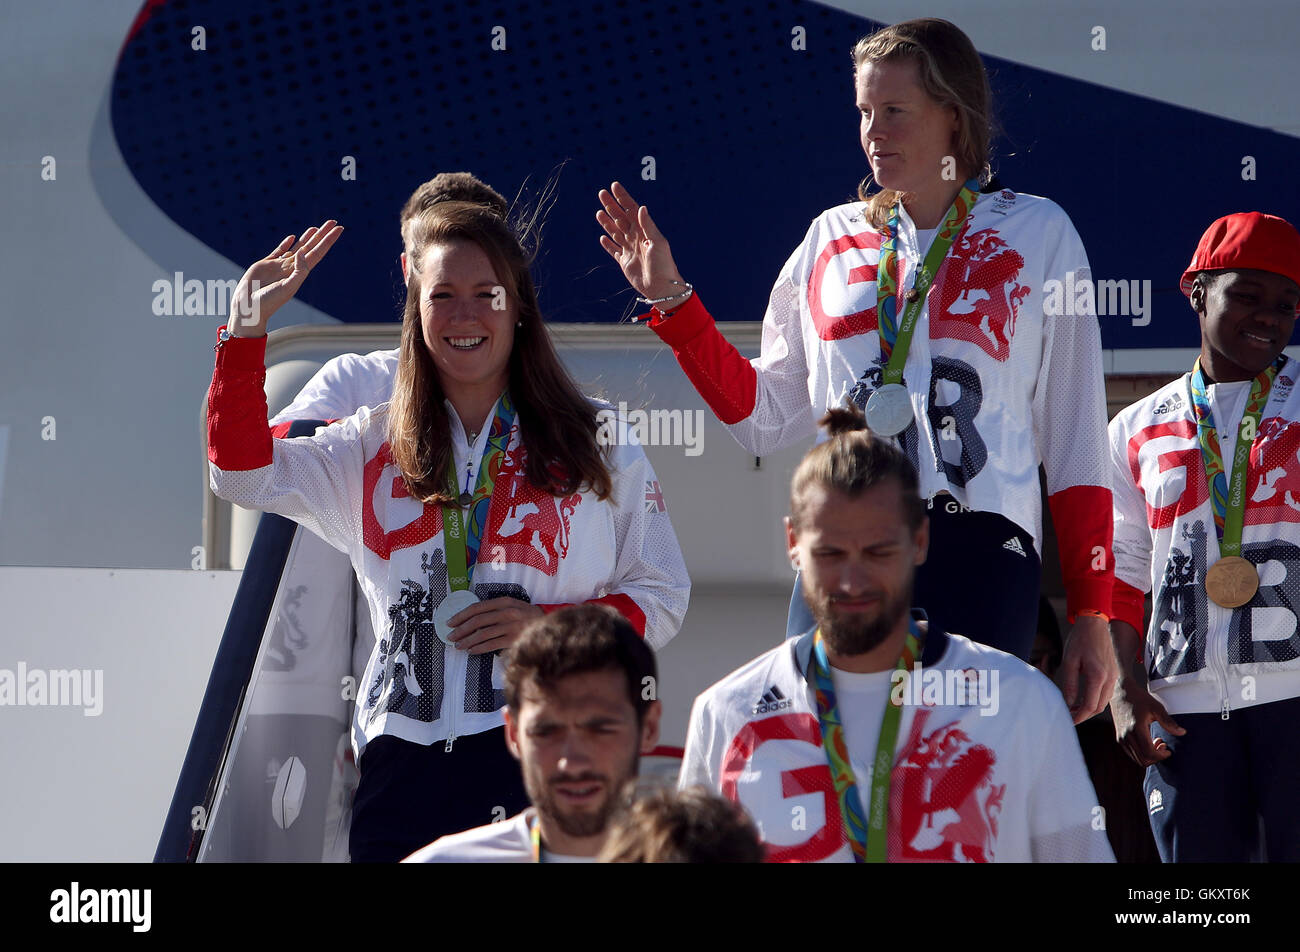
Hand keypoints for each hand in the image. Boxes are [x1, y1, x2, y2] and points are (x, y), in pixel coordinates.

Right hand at [227, 220, 343, 335]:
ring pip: (297, 248)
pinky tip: (292, 237)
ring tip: (316, 228)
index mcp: (299, 274)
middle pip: (311, 247)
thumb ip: (298, 270)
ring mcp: (279, 266)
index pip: (318, 253)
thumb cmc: (269, 301)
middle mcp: (292, 268)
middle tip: (333, 222)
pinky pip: (278, 251)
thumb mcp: (288, 287)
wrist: (249, 307)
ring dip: (307, 238)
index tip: (339, 229)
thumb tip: (303, 252)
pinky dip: (286, 244)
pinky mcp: (266, 264)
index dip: (328, 241)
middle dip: (322, 235)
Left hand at [446, 597, 544, 654]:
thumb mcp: (513, 606)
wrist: (550, 625)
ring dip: (468, 641)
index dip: (461, 615)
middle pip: (478, 621)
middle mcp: (507, 612)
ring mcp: (512, 626)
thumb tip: (471, 619)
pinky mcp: (515, 639)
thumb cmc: (526, 616)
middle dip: (461, 629)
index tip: (450, 622)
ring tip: (458, 646)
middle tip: (451, 637)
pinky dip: (479, 648)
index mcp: (504, 601)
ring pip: (483, 634)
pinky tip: (471, 651)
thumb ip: (495, 609)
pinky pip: (492, 644)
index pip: (477, 608)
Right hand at [596, 181, 686, 302]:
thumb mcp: (658, 242)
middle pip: (620, 218)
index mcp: (644, 231)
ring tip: (598, 212)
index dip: (623, 197)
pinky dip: (608, 245)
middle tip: (601, 193)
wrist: (661, 287)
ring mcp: (630, 250)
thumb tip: (640, 207)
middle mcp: (636, 238)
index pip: (631, 210)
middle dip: (611, 205)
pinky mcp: (625, 262)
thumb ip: (648, 225)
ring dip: (607, 222)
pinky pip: (614, 251)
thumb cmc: (663, 264)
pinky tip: (602, 238)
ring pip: (615, 232)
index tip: (614, 186)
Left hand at [1055, 614, 1119, 723]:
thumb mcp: (1069, 662)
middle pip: (1098, 707)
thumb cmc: (1079, 640)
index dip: (1078, 717)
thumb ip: (1069, 684)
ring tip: (1073, 708)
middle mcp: (1110, 678)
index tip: (1068, 721)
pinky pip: (1106, 693)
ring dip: (1089, 708)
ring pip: (1103, 702)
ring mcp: (1114, 676)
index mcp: (1098, 676)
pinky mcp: (1114, 673)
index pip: (1089, 706)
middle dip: (1083, 715)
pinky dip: (1095, 699)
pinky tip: (1082, 697)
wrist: (1094, 624)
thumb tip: (1067, 703)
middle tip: (1068, 716)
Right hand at [1111, 675, 1185, 766]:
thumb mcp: (1156, 707)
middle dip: (1156, 758)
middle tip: (1164, 746)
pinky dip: (1142, 753)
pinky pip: (1132, 754)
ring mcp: (1121, 738)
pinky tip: (1148, 742)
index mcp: (1136, 729)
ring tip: (1157, 743)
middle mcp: (1126, 736)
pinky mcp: (1119, 738)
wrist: (1120, 692)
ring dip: (1149, 756)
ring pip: (1137, 759)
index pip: (1149, 753)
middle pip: (1143, 760)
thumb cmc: (1139, 698)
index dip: (1161, 756)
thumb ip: (1168, 722)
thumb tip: (1182, 733)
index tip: (1168, 750)